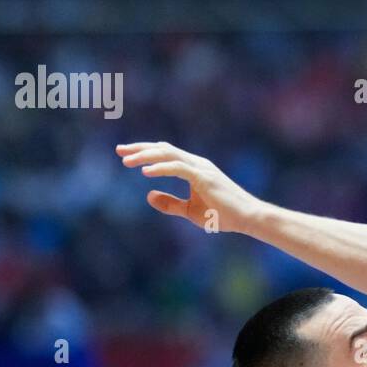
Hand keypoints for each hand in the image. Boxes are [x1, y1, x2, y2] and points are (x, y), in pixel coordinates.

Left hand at [115, 141, 260, 232]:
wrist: (248, 218)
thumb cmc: (223, 215)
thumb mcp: (190, 210)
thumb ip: (170, 203)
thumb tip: (149, 196)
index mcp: (194, 168)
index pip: (165, 153)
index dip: (145, 152)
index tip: (125, 155)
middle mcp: (197, 163)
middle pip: (163, 148)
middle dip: (140, 149)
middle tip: (119, 151)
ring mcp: (201, 168)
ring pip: (168, 154)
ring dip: (146, 156)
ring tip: (126, 161)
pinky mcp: (204, 177)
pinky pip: (178, 167)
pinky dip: (161, 167)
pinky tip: (145, 172)